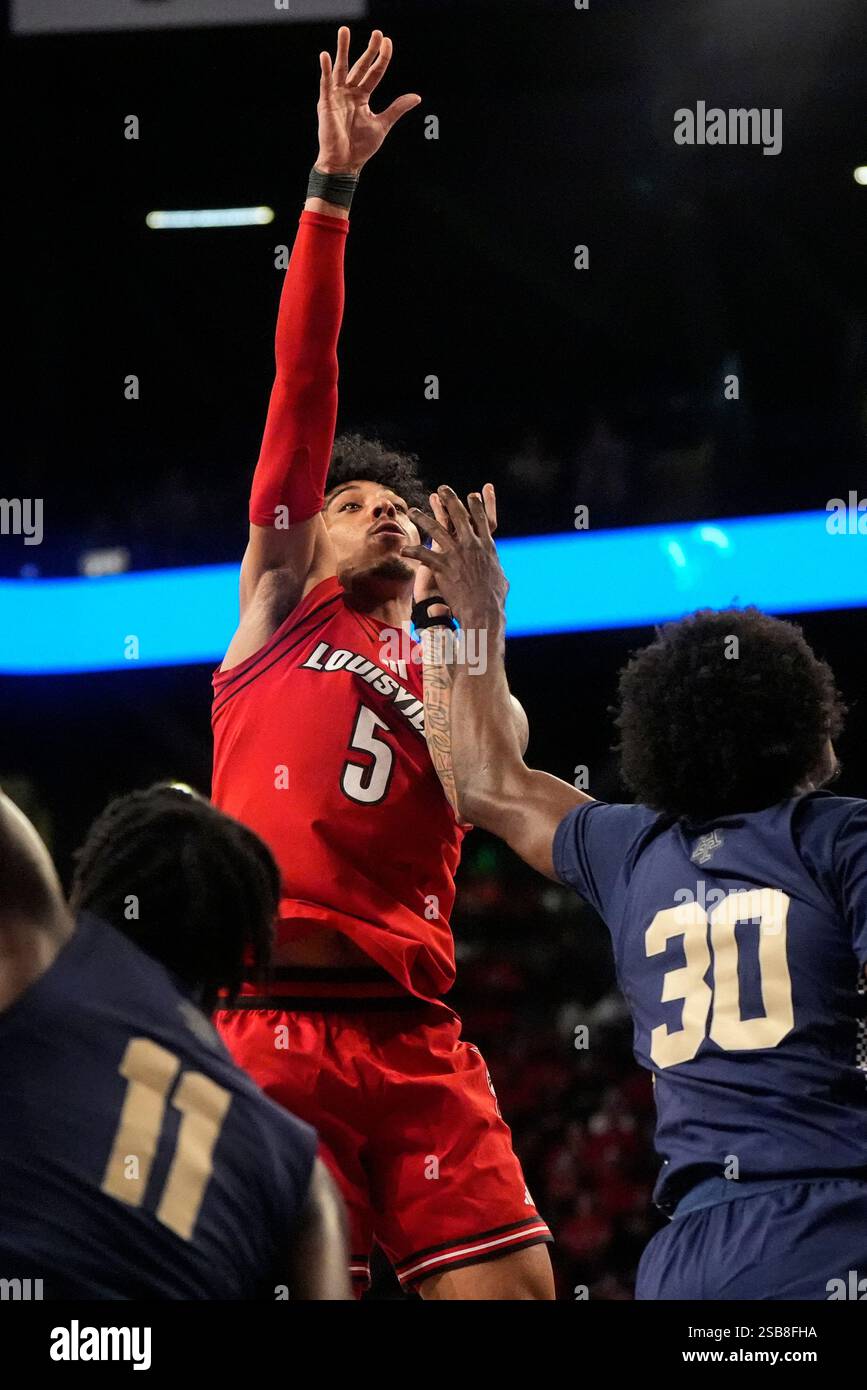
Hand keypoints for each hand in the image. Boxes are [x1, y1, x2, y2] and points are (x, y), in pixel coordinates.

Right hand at [316, 27, 420, 175]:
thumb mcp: (383, 124)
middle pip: (360, 66)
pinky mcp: (326, 104)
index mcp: (363, 97)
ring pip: (341, 68)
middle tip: (376, 32)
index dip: (382, 58)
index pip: (375, 73)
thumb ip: (397, 108)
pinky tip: (326, 56)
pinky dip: (326, 70)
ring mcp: (337, 97)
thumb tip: (417, 97)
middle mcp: (350, 93)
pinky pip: (325, 83)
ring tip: (345, 31)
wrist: (345, 163)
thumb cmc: (361, 147)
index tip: (388, 42)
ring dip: (343, 50)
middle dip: (368, 50)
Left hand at [404, 485, 507, 628]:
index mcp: (487, 547)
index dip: (476, 505)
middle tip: (442, 489)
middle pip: (459, 516)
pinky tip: (403, 550)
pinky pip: (423, 555)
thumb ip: (496, 570)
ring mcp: (457, 554)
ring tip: (412, 511)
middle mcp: (472, 545)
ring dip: (423, 519)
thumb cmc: (495, 600)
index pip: (482, 520)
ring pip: (436, 530)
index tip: (471, 495)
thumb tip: (497, 571)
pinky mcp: (443, 566)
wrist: (484, 611)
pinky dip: (412, 552)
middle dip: (450, 500)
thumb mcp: (501, 579)